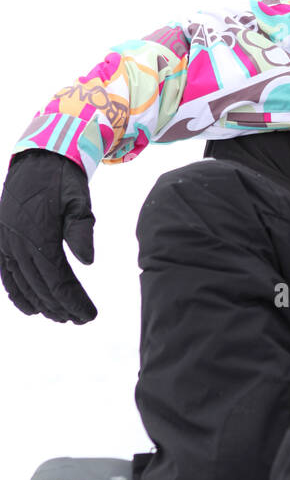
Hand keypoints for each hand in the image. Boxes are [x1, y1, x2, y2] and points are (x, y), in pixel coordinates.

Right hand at [0, 150, 95, 322]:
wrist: (38, 161)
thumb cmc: (64, 181)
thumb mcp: (79, 199)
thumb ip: (81, 230)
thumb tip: (87, 261)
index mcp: (38, 233)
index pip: (56, 279)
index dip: (72, 300)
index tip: (90, 315)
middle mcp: (17, 242)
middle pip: (40, 287)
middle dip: (62, 307)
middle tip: (82, 319)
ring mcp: (6, 242)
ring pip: (23, 285)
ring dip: (43, 304)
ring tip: (62, 316)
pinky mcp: (2, 241)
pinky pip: (6, 274)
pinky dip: (18, 294)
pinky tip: (32, 309)